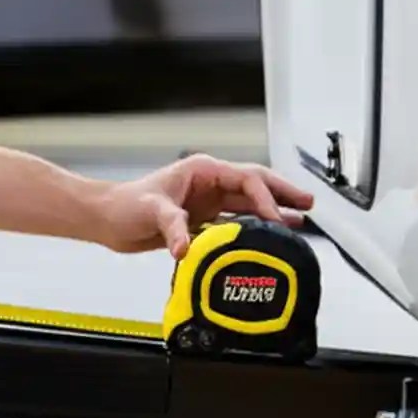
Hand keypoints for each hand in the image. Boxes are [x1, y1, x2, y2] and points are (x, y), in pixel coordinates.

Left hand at [96, 153, 315, 258]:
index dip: (266, 197)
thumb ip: (173, 227)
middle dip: (283, 193)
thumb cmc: (125, 205)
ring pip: (249, 203)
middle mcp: (209, 183)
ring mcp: (208, 201)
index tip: (279, 218)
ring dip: (273, 211)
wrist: (109, 220)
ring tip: (299, 220)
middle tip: (308, 204)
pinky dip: (253, 228)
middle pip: (256, 185)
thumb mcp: (151, 211)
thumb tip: (186, 247)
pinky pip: (235, 222)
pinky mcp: (203, 219)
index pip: (246, 179)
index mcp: (203, 171)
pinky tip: (268, 236)